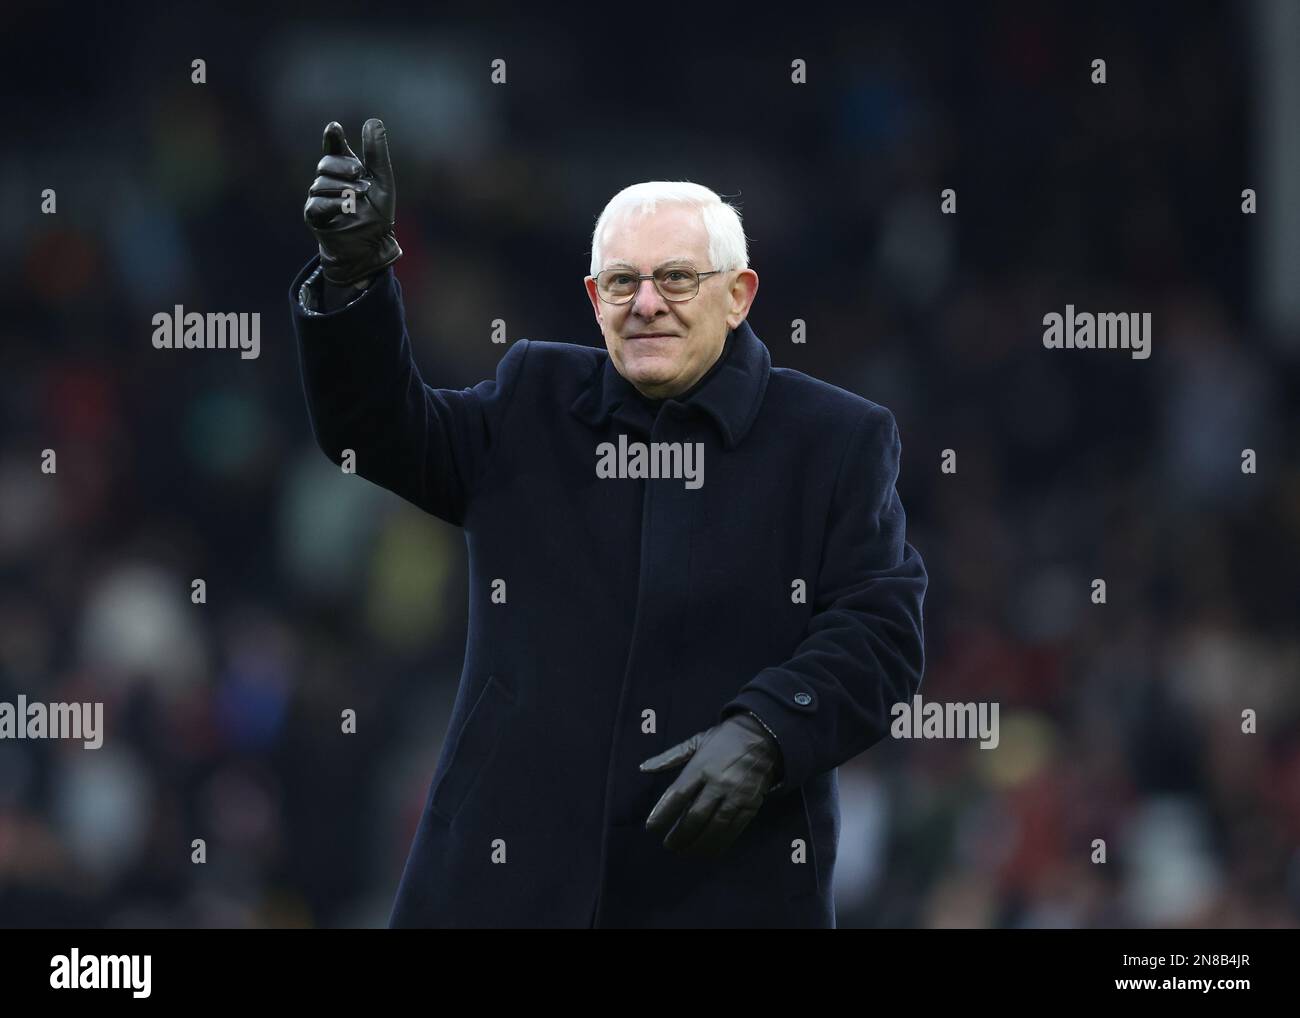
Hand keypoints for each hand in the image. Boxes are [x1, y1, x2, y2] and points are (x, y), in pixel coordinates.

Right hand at [303, 118, 402, 286]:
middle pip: (326, 162)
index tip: (335, 128)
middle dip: (344, 167)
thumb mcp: (382, 182)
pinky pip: (317, 204)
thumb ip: (376, 154)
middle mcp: (329, 180)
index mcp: (345, 169)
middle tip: (360, 176)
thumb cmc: (376, 215)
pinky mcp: (314, 216)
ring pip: (321, 183)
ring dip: (343, 189)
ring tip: (359, 199)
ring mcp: (319, 197)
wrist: (371, 247)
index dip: (333, 137)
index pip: (334, 147)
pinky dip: (334, 204)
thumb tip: (373, 120)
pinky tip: (347, 207)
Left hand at [640, 713, 781, 857]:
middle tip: (669, 845)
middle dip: (679, 835)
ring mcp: (735, 795)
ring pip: (714, 827)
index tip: (651, 827)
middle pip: (694, 816)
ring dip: (697, 843)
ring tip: (685, 851)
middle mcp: (718, 782)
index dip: (662, 813)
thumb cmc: (725, 739)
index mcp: (701, 765)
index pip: (677, 794)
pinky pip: (733, 830)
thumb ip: (669, 757)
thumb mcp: (696, 741)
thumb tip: (643, 768)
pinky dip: (719, 843)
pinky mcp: (750, 805)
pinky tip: (708, 850)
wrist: (764, 737)